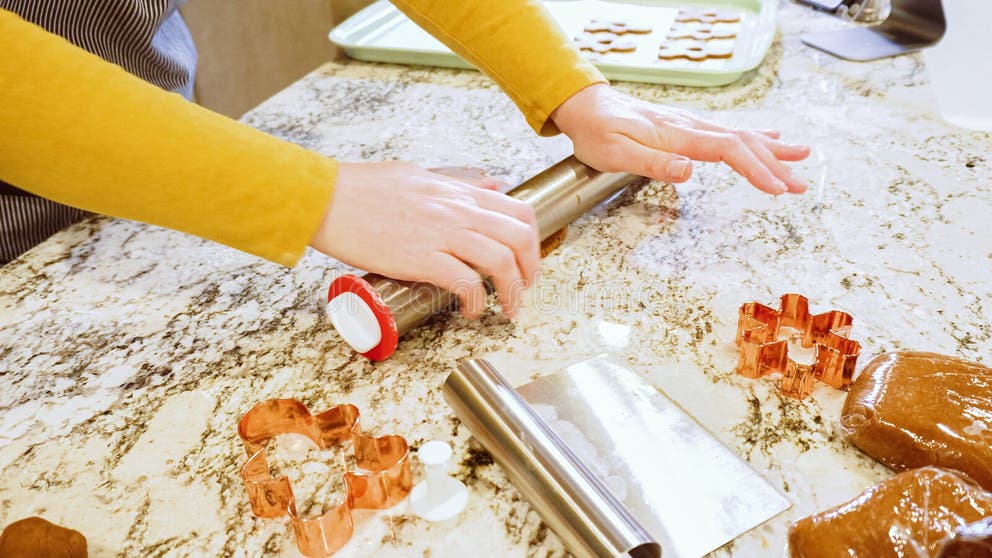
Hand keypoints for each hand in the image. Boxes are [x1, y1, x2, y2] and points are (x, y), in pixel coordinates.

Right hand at [310, 161, 539, 318]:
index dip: (532, 242)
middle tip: (522, 290)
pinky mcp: (420, 257)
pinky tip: (470, 310)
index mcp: (458, 191)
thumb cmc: (364, 188)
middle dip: (530, 270)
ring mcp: (440, 234)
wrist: (327, 198)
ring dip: (512, 291)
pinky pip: (465, 281)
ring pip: (500, 261)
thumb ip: (458, 183)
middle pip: (518, 238)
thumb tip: (493, 186)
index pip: (518, 211)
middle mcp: (457, 210)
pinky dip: (476, 301)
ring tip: (506, 309)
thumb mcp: (420, 174)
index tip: (526, 262)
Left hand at [551, 83, 810, 193]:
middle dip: (775, 166)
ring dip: (772, 152)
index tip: (776, 188)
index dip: (755, 169)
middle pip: (743, 144)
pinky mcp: (687, 129)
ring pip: (741, 136)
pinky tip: (772, 141)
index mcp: (678, 135)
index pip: (727, 150)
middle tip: (801, 187)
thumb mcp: (616, 153)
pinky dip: (755, 139)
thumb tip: (689, 171)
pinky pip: (729, 132)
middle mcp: (690, 127)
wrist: (587, 108)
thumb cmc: (598, 133)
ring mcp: (691, 126)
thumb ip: (653, 163)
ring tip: (801, 162)